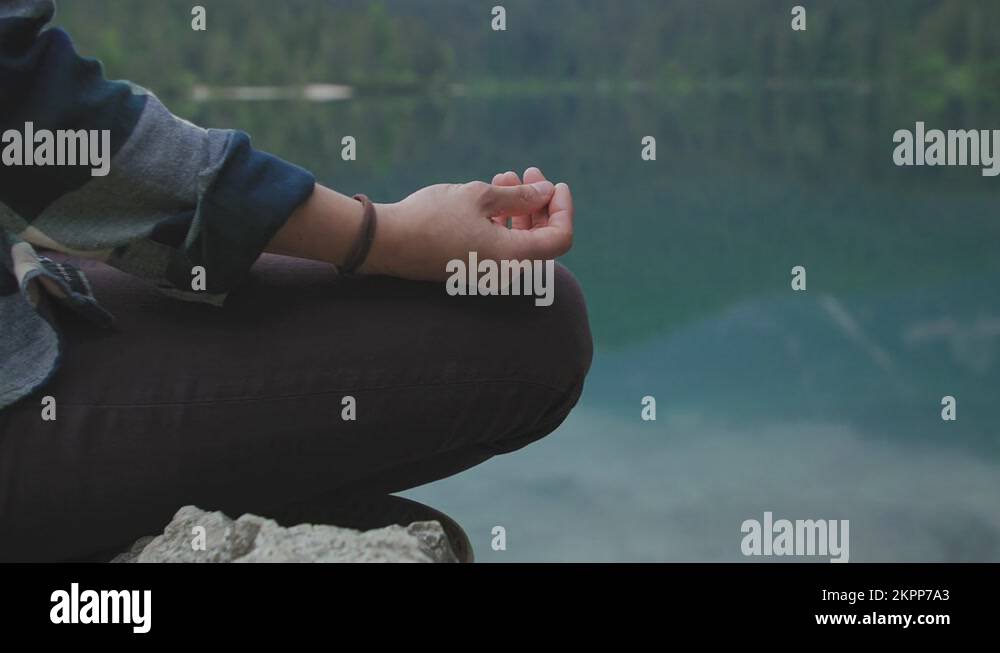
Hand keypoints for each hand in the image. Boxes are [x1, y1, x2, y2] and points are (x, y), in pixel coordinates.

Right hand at [361, 167, 573, 280]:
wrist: (387, 240)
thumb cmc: (432, 216)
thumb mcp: (480, 197)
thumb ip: (520, 196)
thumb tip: (547, 192)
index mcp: (513, 258)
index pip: (559, 238)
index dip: (563, 209)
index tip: (554, 184)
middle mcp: (504, 272)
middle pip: (541, 239)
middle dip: (540, 203)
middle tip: (529, 174)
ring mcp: (487, 272)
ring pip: (519, 240)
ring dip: (519, 208)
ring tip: (505, 177)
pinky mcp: (472, 268)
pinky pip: (500, 245)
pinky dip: (502, 221)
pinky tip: (489, 196)